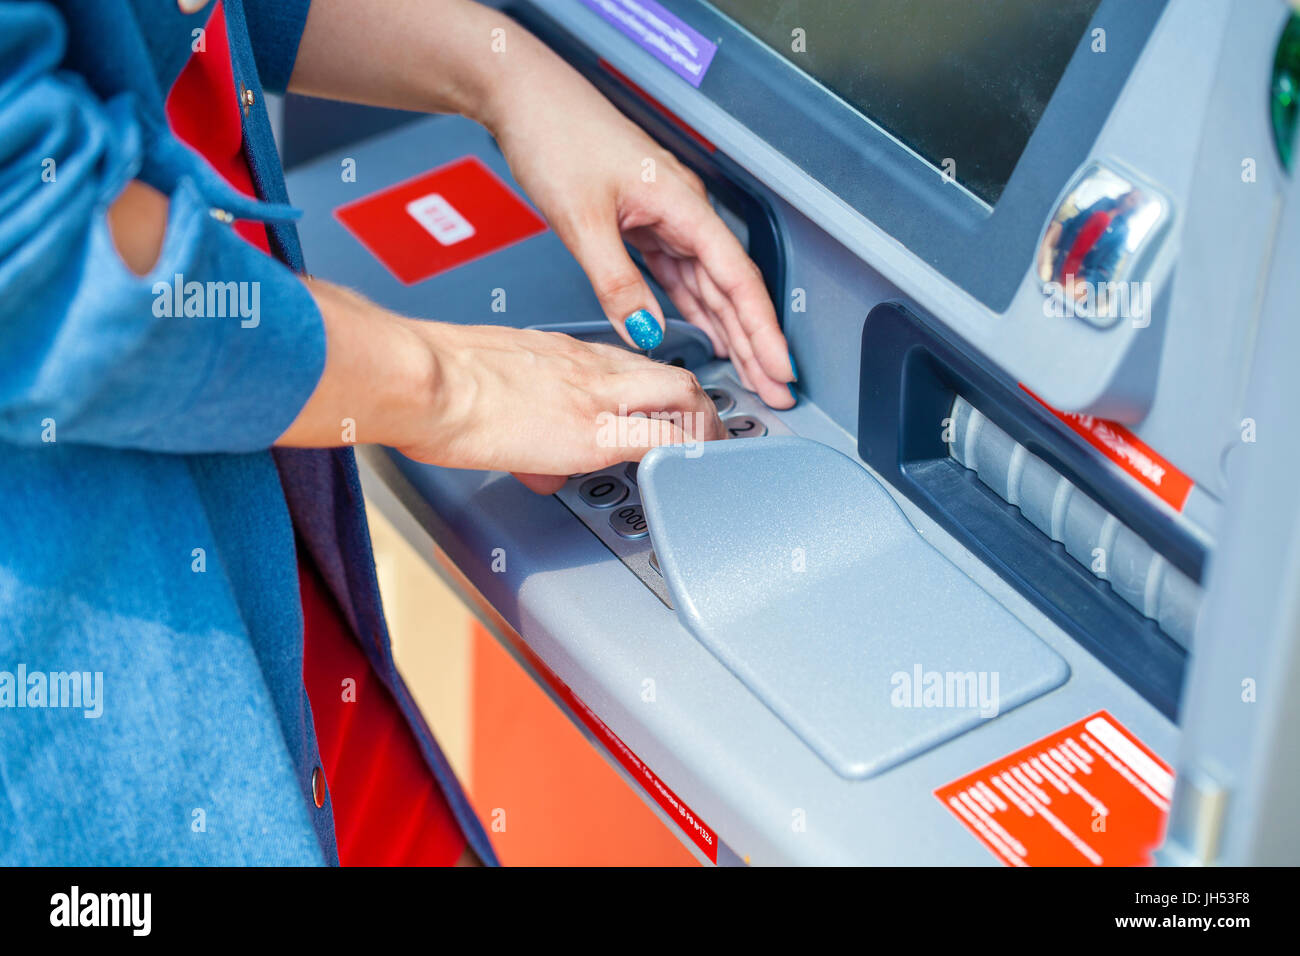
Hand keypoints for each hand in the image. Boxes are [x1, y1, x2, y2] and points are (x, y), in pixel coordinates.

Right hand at [278, 280, 725, 493]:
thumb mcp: (490, 385)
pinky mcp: (594, 435)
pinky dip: (684, 454)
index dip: (658, 389)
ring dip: (703, 426)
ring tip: (710, 453)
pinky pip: (661, 440)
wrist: (428, 379)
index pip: (631, 365)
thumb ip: (520, 416)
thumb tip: (535, 462)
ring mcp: (598, 398)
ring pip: (681, 396)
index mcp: (564, 353)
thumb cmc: (438, 378)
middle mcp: (591, 368)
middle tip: (705, 431)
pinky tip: (690, 471)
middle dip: (699, 404)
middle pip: (672, 374)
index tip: (663, 409)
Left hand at [478, 42, 796, 408]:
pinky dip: (694, 308)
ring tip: (751, 372)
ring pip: (707, 285)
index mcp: (683, 204)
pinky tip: (707, 333)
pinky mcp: (642, 221)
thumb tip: (644, 331)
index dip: (763, 330)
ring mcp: (664, 216)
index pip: (738, 280)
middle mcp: (683, 210)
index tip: (780, 369)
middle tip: (775, 388)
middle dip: (757, 341)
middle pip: (731, 288)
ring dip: (729, 330)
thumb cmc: (556, 134)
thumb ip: (617, 283)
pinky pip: (679, 274)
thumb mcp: (584, 220)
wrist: (524, 98)